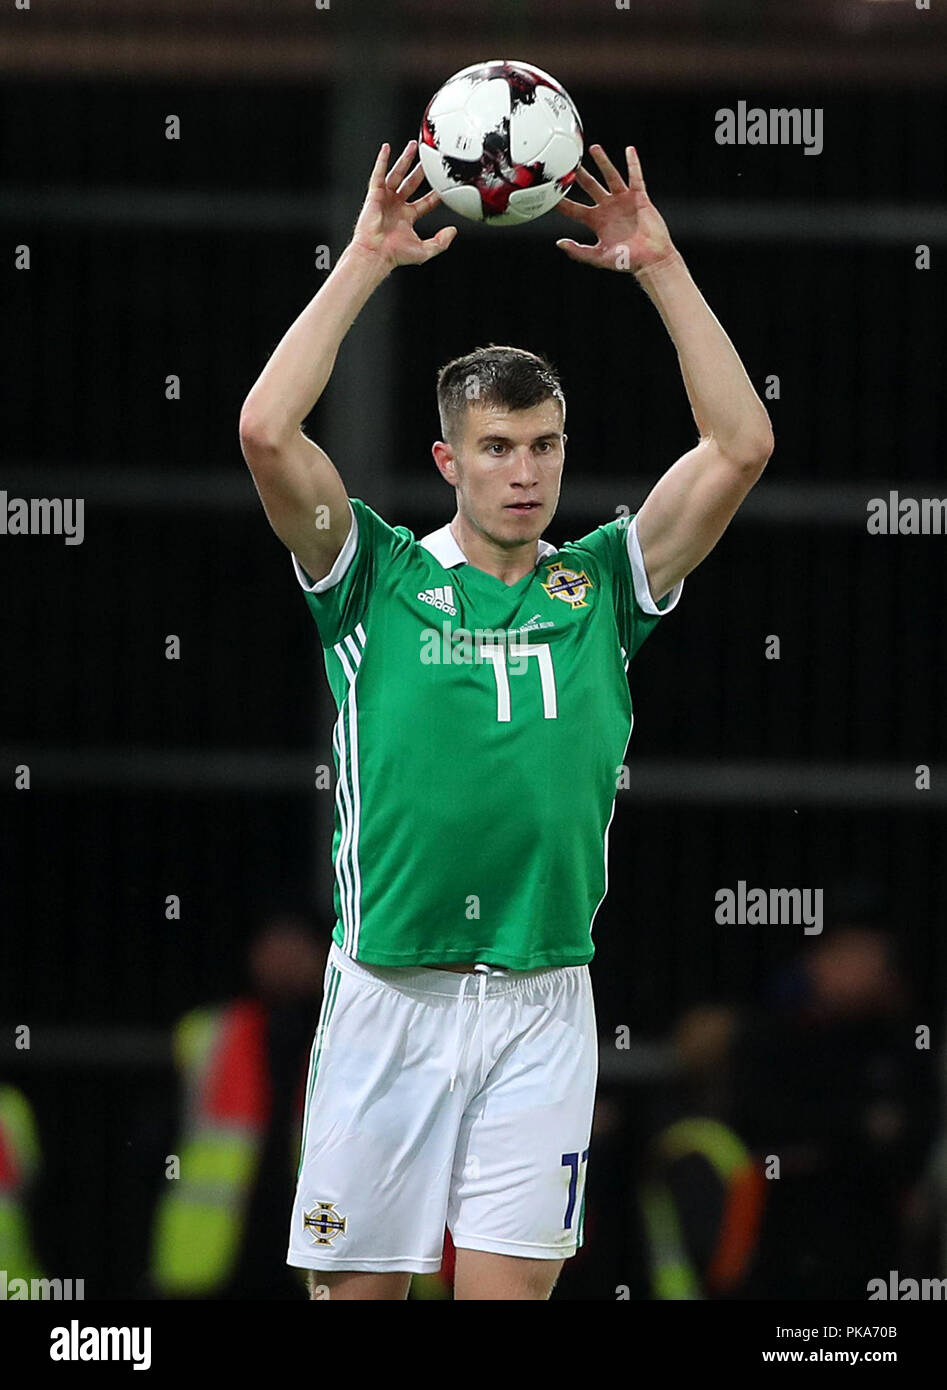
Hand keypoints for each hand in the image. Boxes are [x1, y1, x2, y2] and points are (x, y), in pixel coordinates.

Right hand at [350, 140, 456, 269]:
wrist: (375, 254)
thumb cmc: (394, 255)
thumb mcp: (425, 251)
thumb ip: (441, 242)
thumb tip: (453, 231)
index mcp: (407, 218)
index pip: (425, 202)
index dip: (435, 193)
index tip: (444, 184)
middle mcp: (396, 206)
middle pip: (411, 183)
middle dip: (420, 171)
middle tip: (429, 159)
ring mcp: (385, 199)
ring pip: (397, 175)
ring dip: (405, 160)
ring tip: (413, 146)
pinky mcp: (374, 195)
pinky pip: (378, 174)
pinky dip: (382, 161)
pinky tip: (386, 149)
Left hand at [556, 145, 675, 273]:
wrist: (651, 259)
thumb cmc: (626, 262)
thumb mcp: (598, 257)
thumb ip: (578, 251)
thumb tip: (559, 243)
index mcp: (596, 221)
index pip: (573, 208)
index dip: (561, 201)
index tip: (548, 191)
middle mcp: (607, 208)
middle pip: (589, 186)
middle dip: (579, 174)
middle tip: (568, 160)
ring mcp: (622, 201)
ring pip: (610, 176)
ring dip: (603, 162)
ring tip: (593, 148)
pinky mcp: (639, 197)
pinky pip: (635, 177)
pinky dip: (633, 164)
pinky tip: (629, 150)